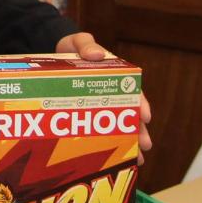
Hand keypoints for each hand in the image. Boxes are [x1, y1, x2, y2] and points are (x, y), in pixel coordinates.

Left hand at [57, 32, 153, 163]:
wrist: (55, 56)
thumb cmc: (72, 48)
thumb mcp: (79, 42)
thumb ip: (86, 44)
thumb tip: (97, 54)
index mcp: (115, 75)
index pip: (132, 90)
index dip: (140, 103)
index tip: (145, 116)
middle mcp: (112, 92)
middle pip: (129, 112)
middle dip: (139, 129)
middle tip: (146, 145)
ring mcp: (100, 105)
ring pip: (118, 125)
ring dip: (128, 141)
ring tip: (137, 160)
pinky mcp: (87, 113)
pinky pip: (98, 129)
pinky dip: (107, 143)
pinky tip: (111, 159)